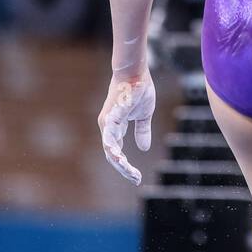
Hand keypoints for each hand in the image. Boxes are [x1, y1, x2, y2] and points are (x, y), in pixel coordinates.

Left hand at [97, 70, 155, 185]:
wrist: (135, 73)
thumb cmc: (138, 90)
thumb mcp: (144, 115)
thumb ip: (142, 131)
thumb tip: (144, 148)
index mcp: (115, 128)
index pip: (117, 153)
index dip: (125, 166)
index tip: (137, 177)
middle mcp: (108, 128)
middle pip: (112, 155)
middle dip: (124, 169)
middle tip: (136, 179)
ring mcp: (107, 123)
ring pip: (110, 149)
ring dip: (119, 163)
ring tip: (129, 173)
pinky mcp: (110, 116)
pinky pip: (110, 136)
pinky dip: (113, 148)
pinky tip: (118, 157)